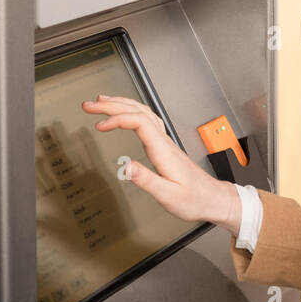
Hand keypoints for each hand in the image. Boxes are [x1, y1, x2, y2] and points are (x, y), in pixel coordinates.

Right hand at [81, 95, 241, 235]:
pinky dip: (131, 111)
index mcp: (163, 150)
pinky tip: (124, 113)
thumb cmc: (192, 199)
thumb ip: (147, 181)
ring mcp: (165, 141)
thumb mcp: (168, 196)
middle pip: (138, 111)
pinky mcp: (164, 145)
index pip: (139, 122)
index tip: (99, 125)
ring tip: (100, 103)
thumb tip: (126, 167)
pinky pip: (146, 119)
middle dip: (112, 105)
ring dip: (121, 104)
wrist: (212, 198)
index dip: (118, 119)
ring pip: (143, 112)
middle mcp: (164, 141)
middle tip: (89, 106)